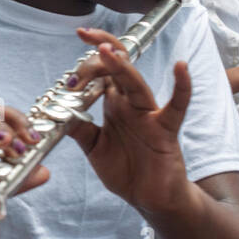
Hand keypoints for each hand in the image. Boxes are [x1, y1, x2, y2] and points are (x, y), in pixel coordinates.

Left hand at [66, 26, 190, 214]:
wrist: (149, 198)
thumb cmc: (126, 170)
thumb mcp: (93, 147)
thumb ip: (78, 128)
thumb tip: (57, 111)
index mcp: (114, 105)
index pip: (102, 72)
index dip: (86, 60)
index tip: (74, 49)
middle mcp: (131, 104)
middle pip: (117, 69)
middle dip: (100, 53)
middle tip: (85, 40)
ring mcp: (149, 115)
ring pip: (136, 84)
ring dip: (121, 67)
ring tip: (107, 50)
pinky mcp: (165, 131)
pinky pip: (176, 107)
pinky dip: (181, 87)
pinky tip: (180, 68)